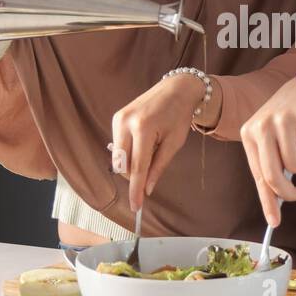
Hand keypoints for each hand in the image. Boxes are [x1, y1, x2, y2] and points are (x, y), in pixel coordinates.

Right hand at [110, 73, 209, 210]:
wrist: (176, 88)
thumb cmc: (179, 115)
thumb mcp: (174, 143)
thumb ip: (159, 166)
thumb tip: (148, 189)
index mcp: (143, 128)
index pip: (137, 167)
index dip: (136, 189)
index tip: (136, 207)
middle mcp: (126, 123)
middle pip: (123, 164)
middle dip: (134, 175)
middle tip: (153, 167)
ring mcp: (118, 119)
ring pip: (118, 157)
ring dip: (132, 162)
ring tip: (151, 148)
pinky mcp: (116, 118)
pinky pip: (119, 146)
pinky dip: (129, 152)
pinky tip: (144, 141)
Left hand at [240, 77, 295, 225]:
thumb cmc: (289, 119)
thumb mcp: (272, 138)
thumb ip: (271, 164)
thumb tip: (276, 201)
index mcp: (249, 133)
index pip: (257, 175)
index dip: (267, 201)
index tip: (274, 222)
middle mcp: (262, 126)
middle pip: (274, 175)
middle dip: (289, 192)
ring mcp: (282, 121)